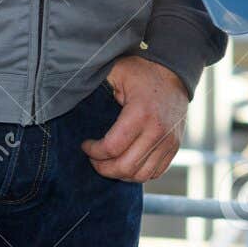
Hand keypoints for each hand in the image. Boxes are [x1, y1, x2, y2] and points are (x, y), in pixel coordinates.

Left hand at [80, 55, 186, 182]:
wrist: (174, 72)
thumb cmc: (141, 71)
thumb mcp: (117, 72)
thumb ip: (99, 88)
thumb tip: (73, 98)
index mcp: (140, 112)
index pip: (112, 147)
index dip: (93, 152)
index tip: (85, 145)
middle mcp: (157, 130)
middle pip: (126, 167)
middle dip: (103, 168)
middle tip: (94, 159)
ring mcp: (168, 141)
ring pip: (141, 175)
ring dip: (120, 174)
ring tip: (108, 163)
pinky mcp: (174, 147)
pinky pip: (156, 172)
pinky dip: (138, 173)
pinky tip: (126, 162)